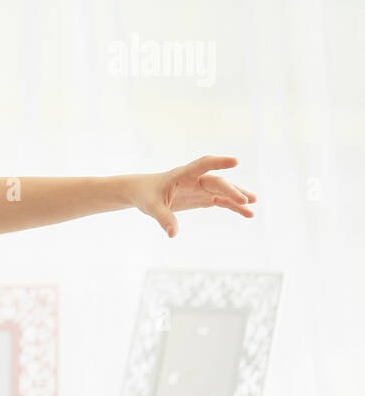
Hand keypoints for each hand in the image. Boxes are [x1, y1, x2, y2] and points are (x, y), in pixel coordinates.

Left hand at [129, 155, 256, 237]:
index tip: (235, 161)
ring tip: (253, 204)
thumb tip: (173, 234)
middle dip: (231, 190)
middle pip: (216, 182)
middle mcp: (195, 179)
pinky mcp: (203, 198)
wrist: (143, 192)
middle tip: (246, 200)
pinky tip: (248, 213)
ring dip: (237, 197)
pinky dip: (233, 207)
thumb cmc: (146, 195)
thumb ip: (163, 218)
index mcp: (182, 175)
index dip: (218, 163)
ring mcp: (200, 188)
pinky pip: (221, 201)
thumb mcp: (151, 206)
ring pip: (223, 191)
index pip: (202, 165)